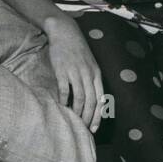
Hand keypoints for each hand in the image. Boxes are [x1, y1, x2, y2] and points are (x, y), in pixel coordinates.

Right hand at [44, 15, 103, 131]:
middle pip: (91, 101)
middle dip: (87, 117)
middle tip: (82, 128)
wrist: (66, 32)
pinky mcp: (63, 70)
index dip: (98, 116)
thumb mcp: (90, 64)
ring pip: (80, 97)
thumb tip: (92, 99)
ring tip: (73, 120)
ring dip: (77, 111)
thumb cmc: (78, 51)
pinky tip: (62, 105)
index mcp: (96, 74)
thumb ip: (92, 80)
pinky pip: (65, 88)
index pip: (100, 99)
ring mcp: (76, 72)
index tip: (93, 128)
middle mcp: (88, 74)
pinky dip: (64, 99)